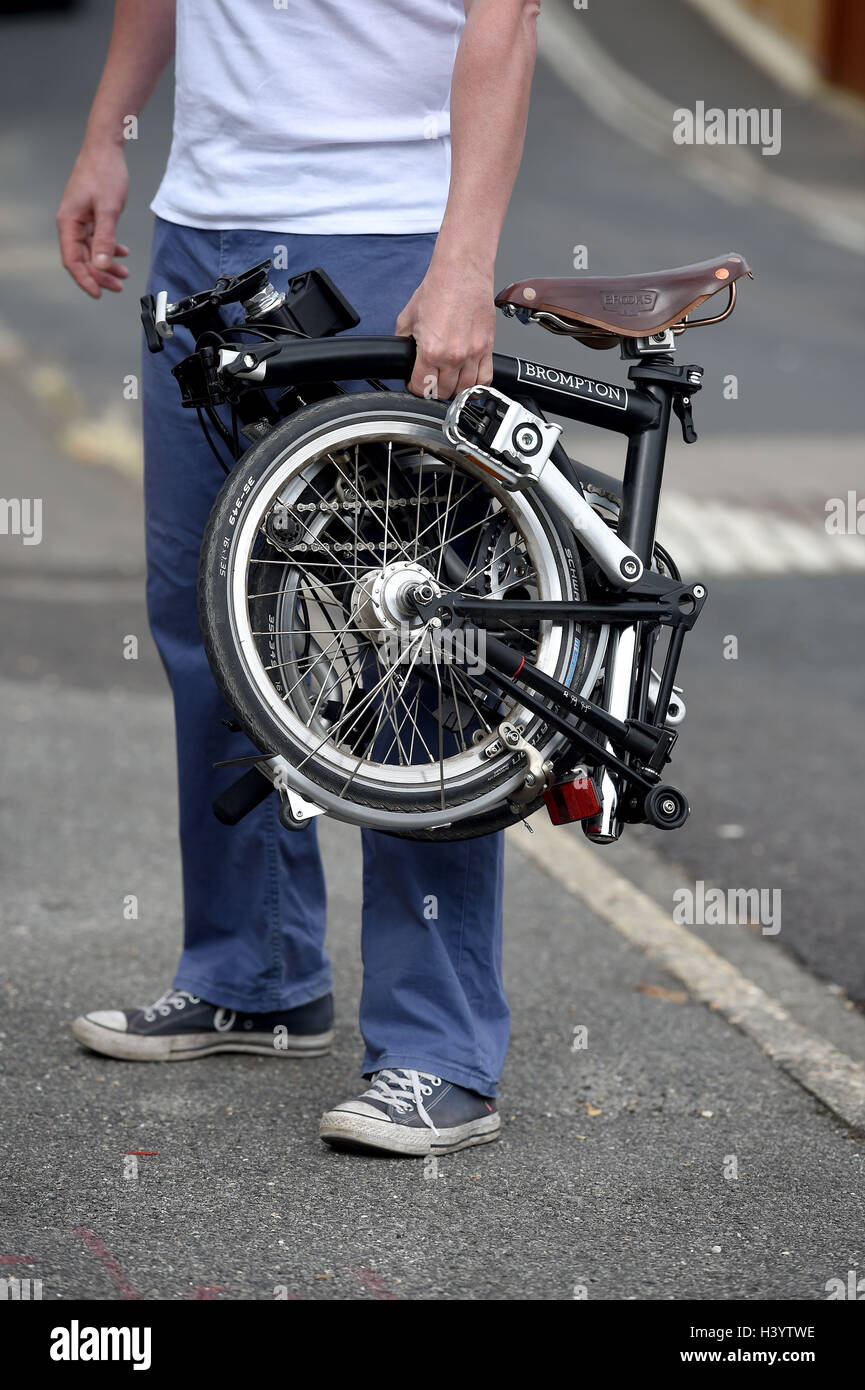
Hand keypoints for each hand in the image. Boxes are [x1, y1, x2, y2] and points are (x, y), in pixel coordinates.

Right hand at [57, 141, 129, 298]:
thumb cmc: (104, 173)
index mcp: (68, 223)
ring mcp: (80, 219)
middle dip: (100, 275)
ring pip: (91, 250)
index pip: (72, 260)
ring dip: (107, 264)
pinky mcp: (90, 215)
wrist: (105, 148)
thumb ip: (105, 239)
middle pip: (82, 258)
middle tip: (118, 286)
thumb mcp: (108, 210)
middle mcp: (71, 223)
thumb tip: (102, 266)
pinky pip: (96, 239)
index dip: (85, 279)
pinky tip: (122, 253)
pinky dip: (109, 248)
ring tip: (124, 274)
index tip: (98, 293)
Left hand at [396, 254, 495, 400]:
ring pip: (465, 390)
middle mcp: (453, 356)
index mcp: (431, 351)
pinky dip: (477, 385)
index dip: (415, 387)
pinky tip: (469, 379)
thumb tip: (403, 357)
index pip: (422, 388)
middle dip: (435, 389)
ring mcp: (473, 353)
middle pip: (444, 393)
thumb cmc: (437, 289)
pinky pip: (485, 379)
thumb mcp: (407, 318)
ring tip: (449, 379)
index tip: (416, 382)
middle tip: (432, 379)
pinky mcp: (487, 348)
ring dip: (456, 389)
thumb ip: (404, 342)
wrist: (461, 272)